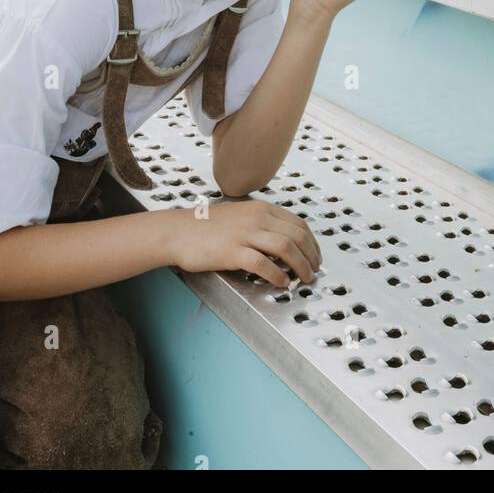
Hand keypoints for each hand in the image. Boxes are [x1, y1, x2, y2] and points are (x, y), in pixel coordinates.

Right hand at [168, 198, 321, 287]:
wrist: (178, 231)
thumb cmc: (206, 226)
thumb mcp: (239, 214)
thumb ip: (260, 222)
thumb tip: (283, 239)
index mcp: (260, 208)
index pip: (298, 223)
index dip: (312, 242)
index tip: (315, 255)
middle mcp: (256, 218)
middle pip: (297, 235)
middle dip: (311, 255)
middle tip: (314, 270)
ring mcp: (245, 234)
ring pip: (286, 247)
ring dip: (300, 265)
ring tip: (304, 279)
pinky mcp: (233, 252)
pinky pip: (264, 264)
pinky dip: (277, 275)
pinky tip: (282, 283)